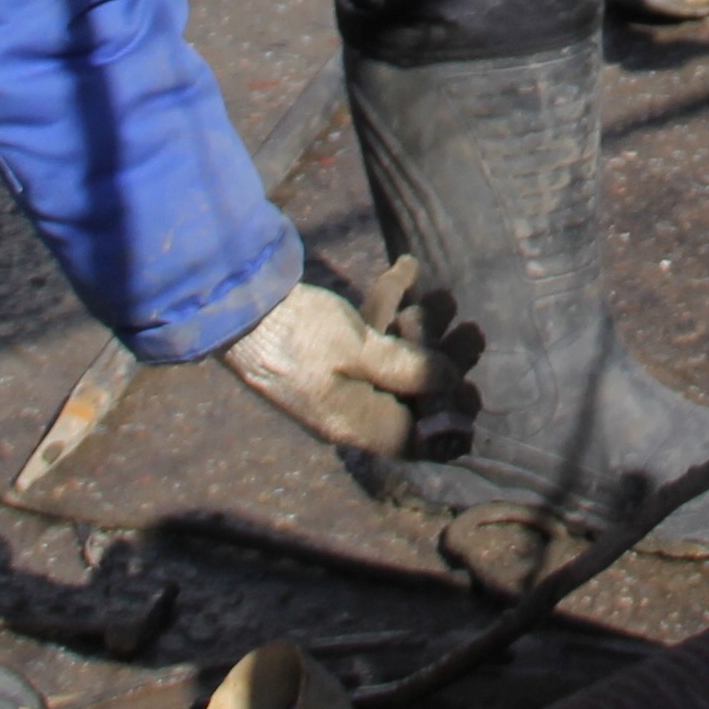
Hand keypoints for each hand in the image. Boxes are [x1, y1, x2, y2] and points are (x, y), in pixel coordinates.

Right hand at [221, 259, 460, 457]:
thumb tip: (452, 384)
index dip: (451, 422)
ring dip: (419, 329)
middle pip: (407, 395)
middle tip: (472, 331)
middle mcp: (345, 409)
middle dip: (442, 363)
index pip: (415, 440)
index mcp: (355, 423)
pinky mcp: (321, 352)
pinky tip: (403, 268)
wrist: (232, 301)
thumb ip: (409, 369)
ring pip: (389, 361)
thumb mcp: (361, 349)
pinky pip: (364, 339)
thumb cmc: (298, 331)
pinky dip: (386, 309)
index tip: (476, 393)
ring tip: (444, 295)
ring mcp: (332, 380)